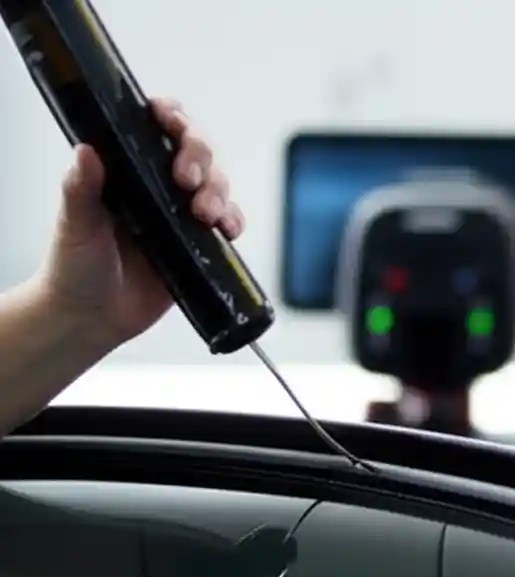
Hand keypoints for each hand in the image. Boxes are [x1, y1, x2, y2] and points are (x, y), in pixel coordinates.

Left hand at [39, 97, 244, 347]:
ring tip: (203, 214)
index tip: (170, 121)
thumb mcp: (75, 224)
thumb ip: (80, 188)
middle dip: (201, 157)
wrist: (92, 318)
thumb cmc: (74, 267)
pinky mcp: (198, 242)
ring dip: (219, 191)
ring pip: (217, 182)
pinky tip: (225, 229)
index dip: (171, 116)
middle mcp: (157, 185)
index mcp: (126, 170)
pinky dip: (234, 220)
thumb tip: (86, 151)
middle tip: (188, 180)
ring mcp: (180, 212)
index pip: (155, 126)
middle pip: (197, 149)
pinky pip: (229, 221)